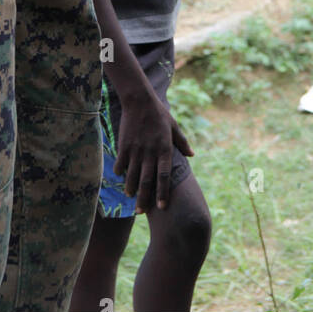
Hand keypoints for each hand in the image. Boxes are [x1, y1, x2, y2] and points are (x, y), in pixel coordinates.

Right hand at [113, 81, 193, 212]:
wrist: (140, 100)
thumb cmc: (159, 114)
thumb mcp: (174, 127)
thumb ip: (182, 142)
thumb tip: (192, 155)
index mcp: (164, 149)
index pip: (164, 176)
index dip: (162, 193)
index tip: (162, 207)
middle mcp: (150, 152)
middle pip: (146, 181)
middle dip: (144, 198)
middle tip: (141, 211)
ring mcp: (136, 150)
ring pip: (132, 175)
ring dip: (131, 188)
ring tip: (131, 197)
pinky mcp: (124, 145)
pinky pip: (121, 163)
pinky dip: (120, 172)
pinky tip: (121, 177)